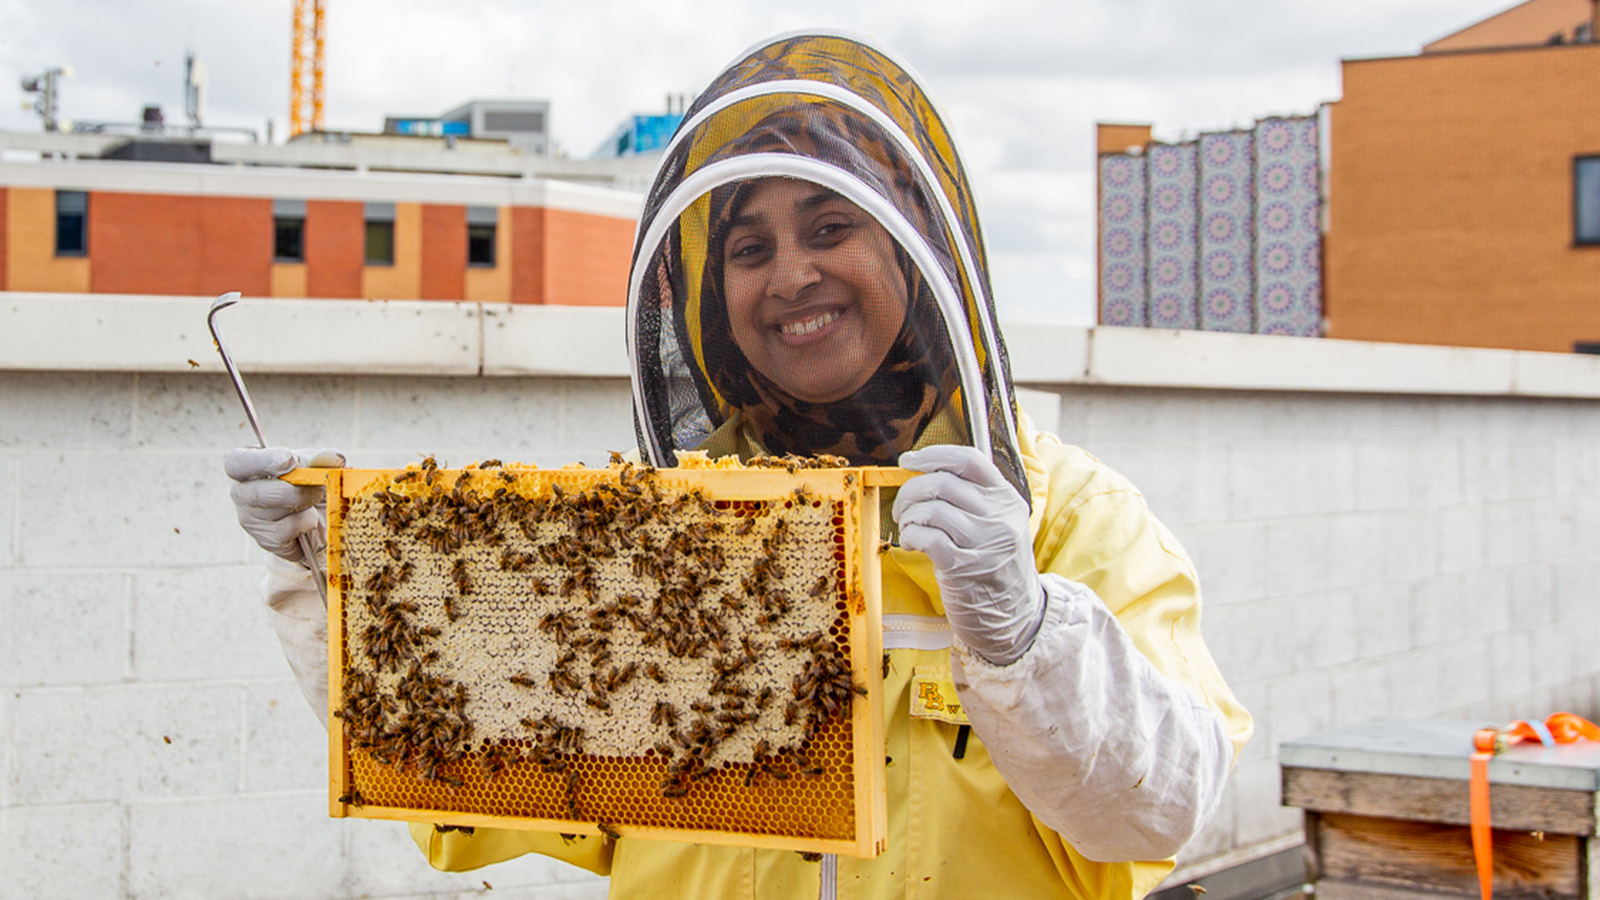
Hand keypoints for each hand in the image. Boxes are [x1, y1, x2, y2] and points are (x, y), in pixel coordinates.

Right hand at [226, 447, 344, 564]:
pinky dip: (307, 522)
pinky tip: (311, 519)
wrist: (323, 519)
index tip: (290, 460)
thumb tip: (331, 457)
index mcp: (248, 467)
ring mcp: (251, 520)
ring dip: (304, 503)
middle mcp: (242, 493)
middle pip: (257, 493)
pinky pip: (288, 530)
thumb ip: (321, 458)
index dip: (262, 461)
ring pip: (274, 512)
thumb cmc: (311, 483)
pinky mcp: (267, 540)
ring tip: (314, 500)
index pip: (236, 462)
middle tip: (317, 487)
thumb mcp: (317, 464)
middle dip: (293, 489)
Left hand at [892, 445, 1043, 664]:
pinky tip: (912, 543)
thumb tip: (927, 471)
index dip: (934, 454)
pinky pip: (926, 536)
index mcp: (1007, 499)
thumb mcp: (999, 524)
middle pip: (942, 482)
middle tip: (902, 508)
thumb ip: (975, 498)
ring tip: (909, 528)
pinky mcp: (964, 566)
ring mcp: (983, 542)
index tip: (909, 460)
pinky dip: (911, 536)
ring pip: (931, 508)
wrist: (1015, 615)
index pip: (969, 460)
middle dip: (910, 491)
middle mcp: (999, 516)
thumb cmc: (997, 566)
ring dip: (909, 516)